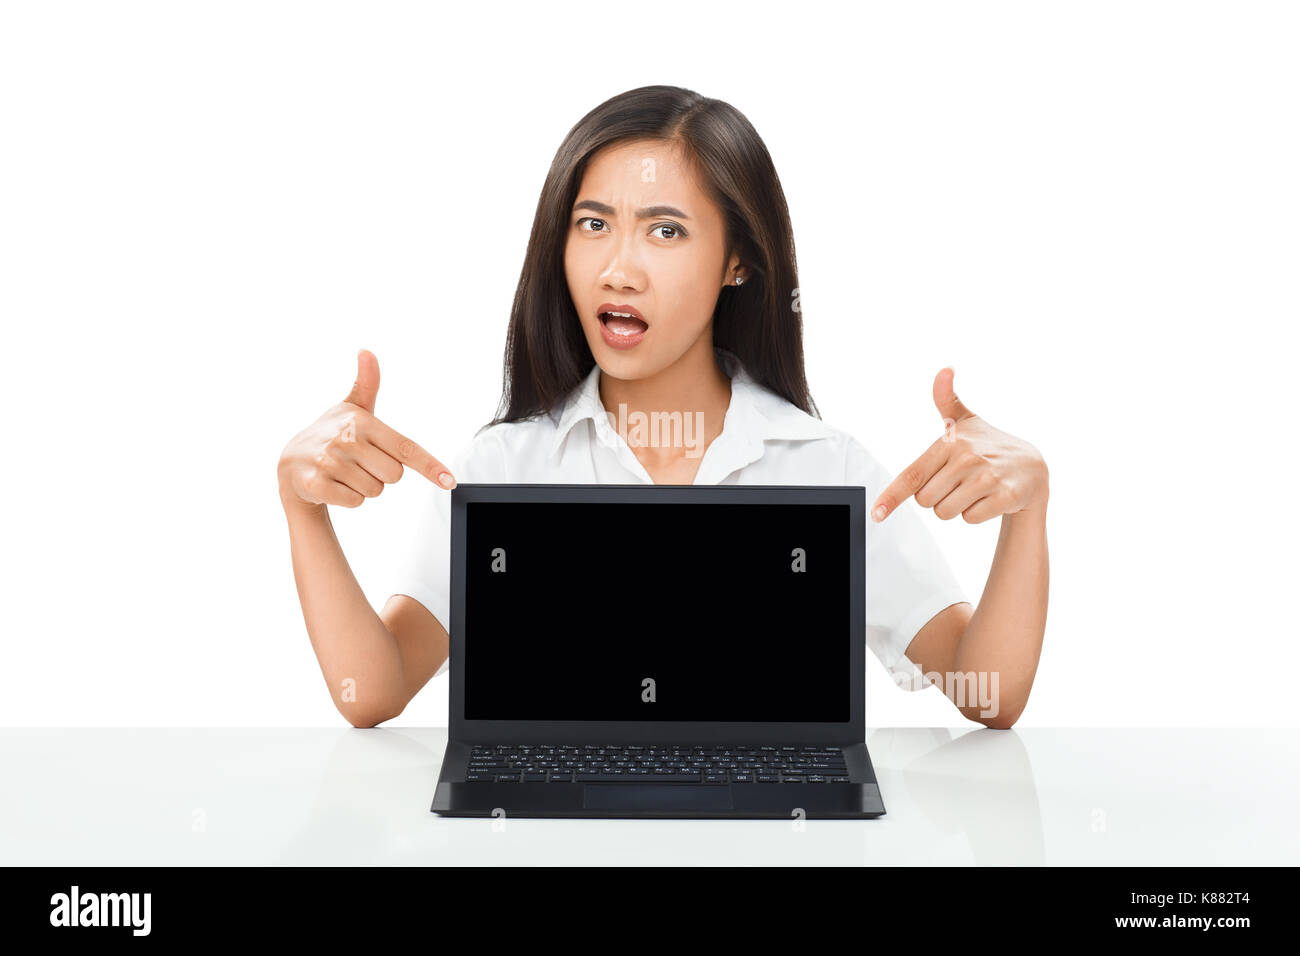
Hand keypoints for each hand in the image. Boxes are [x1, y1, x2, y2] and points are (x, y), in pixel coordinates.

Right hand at [277, 349, 455, 512]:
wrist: (291, 462)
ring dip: (363, 487)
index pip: (406, 448)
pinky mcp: (316, 484)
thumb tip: (367, 351)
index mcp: (361, 421)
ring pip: (375, 491)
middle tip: (360, 463)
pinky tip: (333, 484)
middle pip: (394, 476)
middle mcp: (346, 439)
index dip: (430, 466)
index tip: (450, 481)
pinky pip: (355, 502)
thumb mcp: (350, 408)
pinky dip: (348, 499)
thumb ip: (366, 383)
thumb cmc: (331, 434)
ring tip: (344, 472)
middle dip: (381, 474)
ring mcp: (329, 462)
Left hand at [871, 368, 1047, 524]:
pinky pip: (969, 519)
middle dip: (937, 497)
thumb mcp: (967, 421)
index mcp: (951, 442)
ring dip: (956, 507)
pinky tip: (988, 498)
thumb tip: (944, 370)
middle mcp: (967, 458)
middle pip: (925, 501)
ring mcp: (987, 477)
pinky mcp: (1005, 496)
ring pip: (945, 512)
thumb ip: (947, 399)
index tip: (877, 513)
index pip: (912, 475)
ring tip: (973, 490)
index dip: (891, 496)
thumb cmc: (991, 446)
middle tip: (957, 483)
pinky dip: (976, 514)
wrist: (1033, 467)